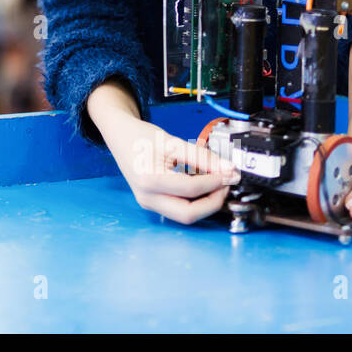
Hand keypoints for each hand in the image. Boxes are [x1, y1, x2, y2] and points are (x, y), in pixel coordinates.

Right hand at [90, 84, 239, 224]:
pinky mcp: (153, 203)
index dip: (216, 181)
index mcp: (149, 180)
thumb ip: (202, 157)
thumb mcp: (173, 142)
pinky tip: (202, 185)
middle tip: (225, 184)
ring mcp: (148, 203)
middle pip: (189, 214)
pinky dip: (195, 200)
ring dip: (205, 203)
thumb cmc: (141, 137)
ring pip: (185, 215)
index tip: (231, 173)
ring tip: (215, 183)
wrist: (120, 137)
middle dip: (213, 201)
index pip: (191, 189)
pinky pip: (179, 209)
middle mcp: (147, 197)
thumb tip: (227, 169)